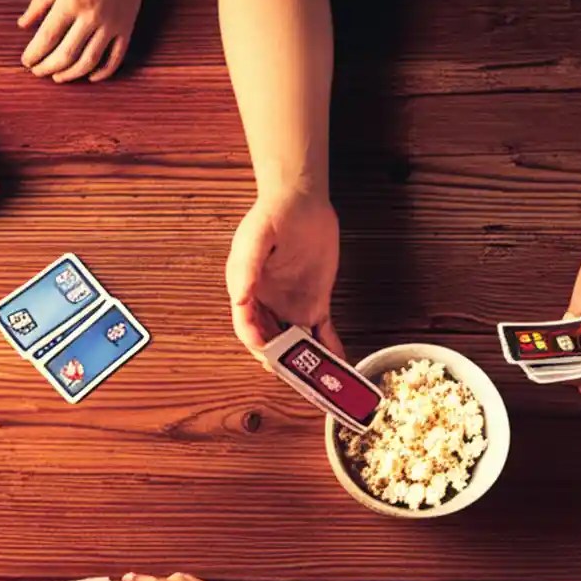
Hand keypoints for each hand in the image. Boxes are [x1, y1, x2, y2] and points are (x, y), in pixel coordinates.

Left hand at [19, 0, 140, 82]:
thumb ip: (40, 3)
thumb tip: (23, 25)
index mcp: (71, 1)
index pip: (48, 37)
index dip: (34, 54)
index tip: (26, 62)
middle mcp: (92, 16)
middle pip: (67, 54)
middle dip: (49, 67)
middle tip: (37, 72)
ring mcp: (112, 24)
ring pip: (90, 60)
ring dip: (72, 74)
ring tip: (58, 78)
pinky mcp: (127, 26)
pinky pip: (116, 57)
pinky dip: (104, 72)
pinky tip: (90, 77)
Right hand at [226, 194, 343, 362]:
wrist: (301, 201)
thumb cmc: (272, 215)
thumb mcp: (255, 237)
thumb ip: (247, 267)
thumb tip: (240, 298)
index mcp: (247, 292)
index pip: (247, 326)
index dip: (255, 341)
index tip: (268, 351)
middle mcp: (268, 305)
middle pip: (271, 342)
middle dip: (282, 362)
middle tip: (297, 377)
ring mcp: (291, 306)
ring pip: (296, 344)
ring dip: (306, 363)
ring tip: (320, 380)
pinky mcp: (315, 302)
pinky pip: (322, 332)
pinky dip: (330, 349)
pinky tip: (339, 364)